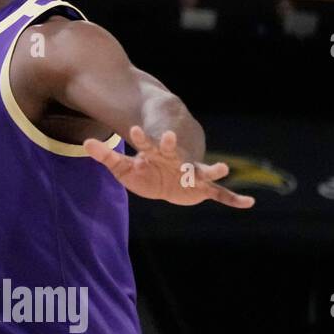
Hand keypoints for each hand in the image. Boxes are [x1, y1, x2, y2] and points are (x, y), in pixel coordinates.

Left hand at [84, 126, 255, 208]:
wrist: (164, 182)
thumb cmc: (144, 173)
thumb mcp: (122, 168)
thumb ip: (105, 155)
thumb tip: (85, 142)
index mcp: (156, 154)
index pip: (147, 143)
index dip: (142, 137)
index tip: (134, 129)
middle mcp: (176, 161)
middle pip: (174, 152)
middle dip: (172, 145)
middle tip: (170, 136)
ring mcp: (191, 174)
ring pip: (203, 171)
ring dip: (212, 170)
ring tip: (222, 167)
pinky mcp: (202, 189)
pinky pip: (220, 195)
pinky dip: (234, 200)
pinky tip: (249, 204)